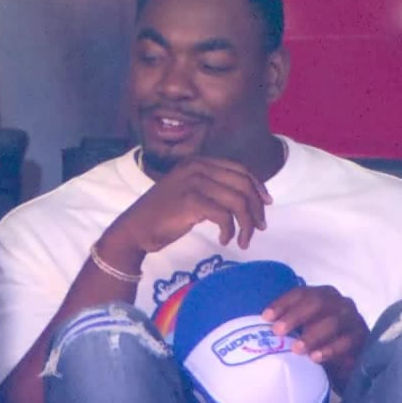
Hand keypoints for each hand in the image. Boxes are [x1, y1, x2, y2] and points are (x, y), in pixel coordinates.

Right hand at [103, 156, 270, 264]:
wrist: (135, 229)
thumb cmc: (164, 215)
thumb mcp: (191, 193)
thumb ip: (214, 189)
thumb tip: (246, 198)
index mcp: (198, 162)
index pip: (239, 169)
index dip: (257, 186)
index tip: (267, 204)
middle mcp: (197, 167)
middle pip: (242, 184)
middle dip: (256, 208)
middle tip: (261, 227)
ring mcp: (193, 182)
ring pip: (237, 201)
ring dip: (246, 224)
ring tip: (244, 240)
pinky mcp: (190, 201)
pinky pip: (223, 215)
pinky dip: (229, 230)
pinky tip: (225, 239)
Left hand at [262, 285, 368, 386]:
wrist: (348, 365)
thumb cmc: (320, 344)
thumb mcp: (303, 333)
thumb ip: (288, 326)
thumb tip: (260, 327)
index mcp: (323, 296)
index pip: (301, 293)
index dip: (283, 303)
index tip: (265, 317)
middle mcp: (339, 303)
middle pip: (317, 302)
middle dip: (295, 316)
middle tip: (278, 331)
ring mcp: (353, 319)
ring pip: (333, 321)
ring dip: (312, 334)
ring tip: (296, 349)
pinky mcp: (362, 338)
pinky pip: (347, 341)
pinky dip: (330, 349)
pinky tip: (315, 358)